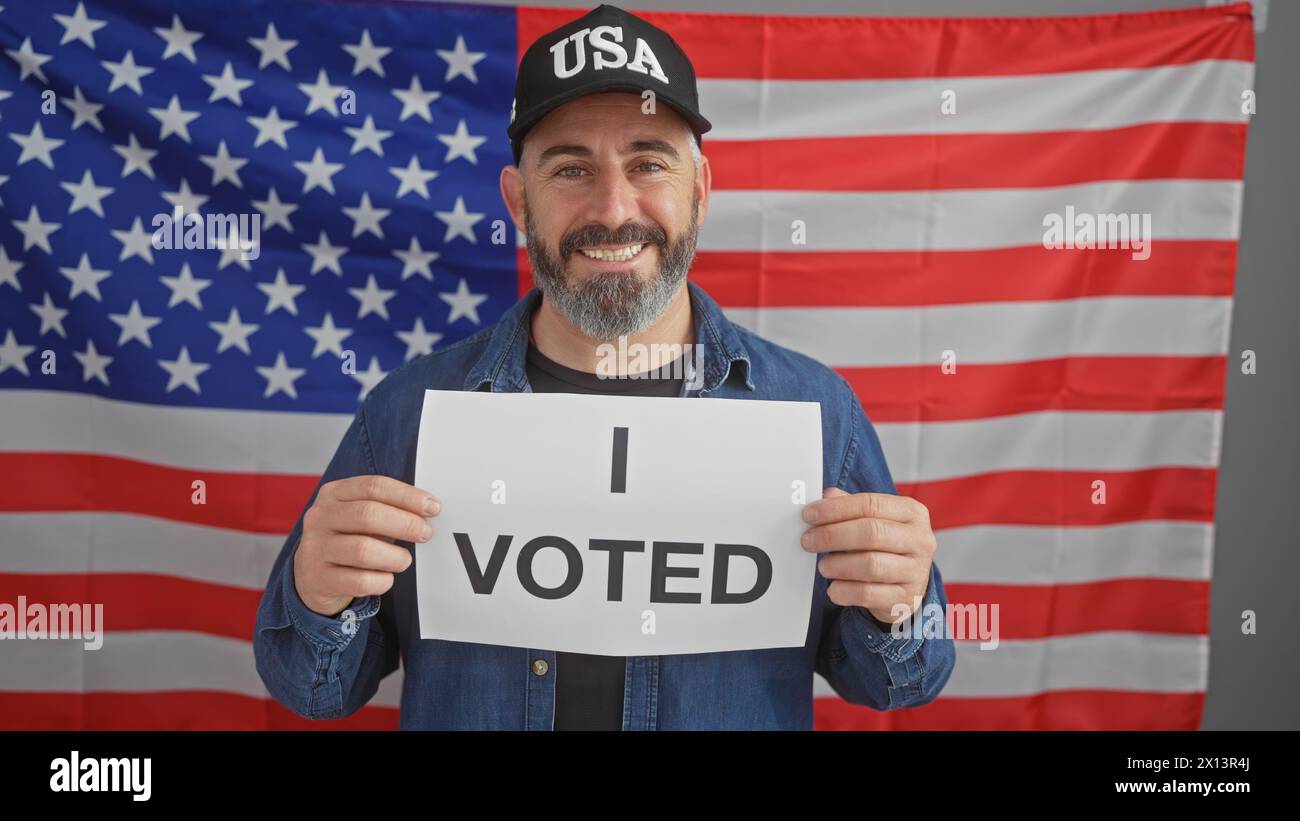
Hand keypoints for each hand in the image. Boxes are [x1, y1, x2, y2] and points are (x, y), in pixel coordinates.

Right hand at [293, 475, 440, 616]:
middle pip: (368, 514)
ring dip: (394, 556)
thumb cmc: (349, 539)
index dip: (407, 496)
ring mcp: (315, 548)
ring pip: (363, 550)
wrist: (313, 575)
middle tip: (426, 534)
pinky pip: (359, 581)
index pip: (373, 486)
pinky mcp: (318, 578)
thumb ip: (389, 508)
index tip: (433, 507)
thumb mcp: (362, 517)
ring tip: (404, 560)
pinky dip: (381, 581)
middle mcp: (320, 517)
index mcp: (333, 493)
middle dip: (405, 524)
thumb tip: (429, 510)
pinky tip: (386, 578)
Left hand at [800, 487, 935, 625]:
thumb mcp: (876, 521)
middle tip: (808, 541)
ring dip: (838, 564)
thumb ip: (851, 507)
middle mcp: (919, 540)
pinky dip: (845, 591)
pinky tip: (834, 588)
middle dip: (832, 535)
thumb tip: (826, 496)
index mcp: (912, 513)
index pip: (870, 504)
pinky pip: (869, 594)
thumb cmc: (888, 547)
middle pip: (871, 532)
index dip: (835, 509)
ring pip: (871, 564)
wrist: (909, 585)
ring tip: (823, 566)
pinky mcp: (904, 598)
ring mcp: (915, 571)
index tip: (809, 515)